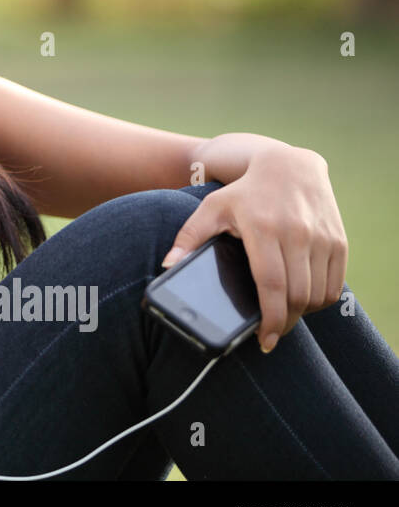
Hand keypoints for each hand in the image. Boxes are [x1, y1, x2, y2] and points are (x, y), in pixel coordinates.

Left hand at [163, 145, 346, 353]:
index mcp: (262, 228)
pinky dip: (320, 300)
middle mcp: (296, 233)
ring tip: (284, 316)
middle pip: (296, 295)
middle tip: (271, 332)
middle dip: (285, 322)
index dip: (270, 318)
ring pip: (317, 294)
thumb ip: (189, 238)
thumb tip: (168, 266)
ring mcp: (321, 237)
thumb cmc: (243, 192)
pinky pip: (334, 284)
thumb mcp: (211, 208)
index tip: (265, 340)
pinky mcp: (338, 240)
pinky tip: (303, 301)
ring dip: (303, 313)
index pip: (271, 284)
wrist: (288, 165)